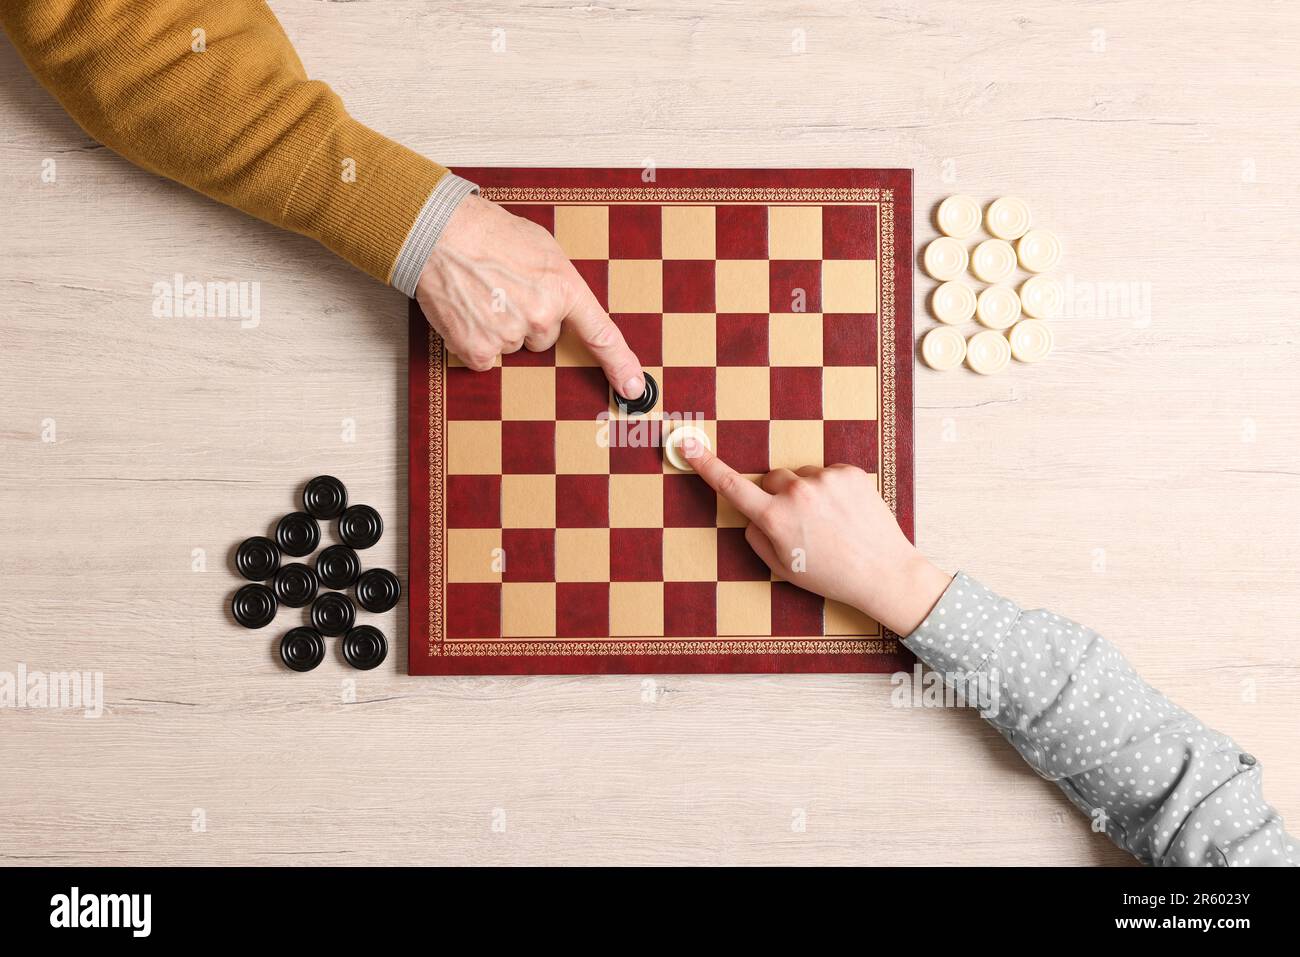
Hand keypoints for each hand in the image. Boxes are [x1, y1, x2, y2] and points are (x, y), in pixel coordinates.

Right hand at [415, 194, 644, 397]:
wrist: (440, 233)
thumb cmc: (488, 233)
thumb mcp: (542, 248)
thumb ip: (558, 281)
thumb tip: (560, 300)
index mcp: (564, 288)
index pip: (602, 335)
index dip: (620, 365)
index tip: (634, 388)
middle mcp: (541, 316)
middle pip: (544, 338)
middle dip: (527, 319)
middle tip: (505, 289)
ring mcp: (509, 336)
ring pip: (513, 346)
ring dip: (500, 326)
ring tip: (482, 293)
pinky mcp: (479, 350)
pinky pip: (487, 358)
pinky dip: (477, 341)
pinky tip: (469, 312)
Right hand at [683, 438, 951, 634]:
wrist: (883, 572)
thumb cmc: (831, 575)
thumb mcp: (782, 567)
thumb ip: (758, 537)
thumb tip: (754, 516)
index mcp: (775, 518)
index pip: (731, 485)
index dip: (705, 465)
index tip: (688, 444)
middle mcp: (797, 493)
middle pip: (772, 479)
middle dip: (778, 496)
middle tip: (801, 525)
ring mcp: (825, 479)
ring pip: (802, 477)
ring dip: (809, 493)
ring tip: (830, 523)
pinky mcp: (849, 472)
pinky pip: (828, 473)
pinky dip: (832, 489)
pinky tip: (845, 513)